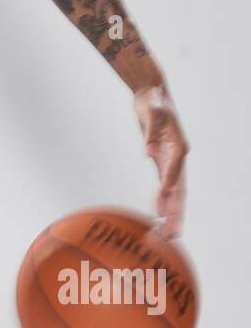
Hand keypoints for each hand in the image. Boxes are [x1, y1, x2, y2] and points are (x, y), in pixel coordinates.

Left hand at [133, 84, 188, 238]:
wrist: (151, 93)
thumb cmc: (152, 100)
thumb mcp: (151, 110)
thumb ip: (149, 130)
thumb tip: (147, 150)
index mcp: (178, 145)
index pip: (173, 171)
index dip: (167, 187)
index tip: (161, 204)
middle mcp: (178, 156)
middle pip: (179, 189)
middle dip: (176, 212)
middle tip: (172, 235)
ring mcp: (170, 159)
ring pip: (173, 191)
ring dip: (170, 212)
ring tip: (166, 234)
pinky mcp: (160, 159)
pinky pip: (163, 185)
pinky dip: (161, 200)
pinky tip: (157, 215)